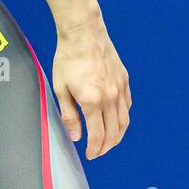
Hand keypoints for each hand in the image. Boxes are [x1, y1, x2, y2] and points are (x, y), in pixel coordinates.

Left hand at [52, 15, 131, 159]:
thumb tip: (76, 136)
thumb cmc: (68, 59)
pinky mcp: (124, 80)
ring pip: (125, 121)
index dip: (94, 149)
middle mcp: (110, 97)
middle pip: (114, 132)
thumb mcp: (60, 89)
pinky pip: (127, 105)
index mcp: (92, 101)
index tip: (90, 154)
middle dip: (106, 147)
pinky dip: (123, 117)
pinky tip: (115, 120)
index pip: (98, 135)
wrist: (84, 33)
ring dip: (118, 135)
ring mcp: (120, 88)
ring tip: (108, 142)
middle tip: (98, 152)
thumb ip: (69, 115)